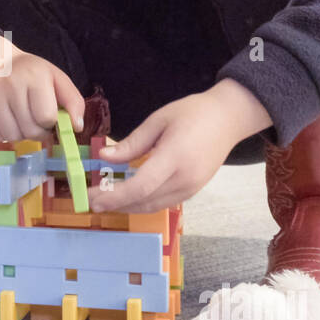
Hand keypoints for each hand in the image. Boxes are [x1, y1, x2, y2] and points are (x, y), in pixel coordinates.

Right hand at [0, 34, 84, 141]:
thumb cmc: (32, 73)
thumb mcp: (57, 79)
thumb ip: (73, 101)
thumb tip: (76, 127)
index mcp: (34, 76)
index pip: (46, 117)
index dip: (50, 122)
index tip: (49, 116)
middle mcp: (10, 84)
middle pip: (30, 130)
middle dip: (38, 132)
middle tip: (37, 121)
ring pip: (12, 136)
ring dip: (22, 134)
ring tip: (23, 120)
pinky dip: (7, 133)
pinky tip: (9, 119)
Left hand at [89, 79, 271, 212]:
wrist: (229, 118)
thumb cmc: (193, 113)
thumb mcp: (158, 121)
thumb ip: (131, 143)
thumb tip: (104, 156)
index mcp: (175, 157)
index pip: (140, 186)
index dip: (113, 196)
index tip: (91, 197)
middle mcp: (184, 179)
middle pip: (144, 201)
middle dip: (114, 204)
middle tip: (90, 201)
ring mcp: (191, 188)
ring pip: (152, 206)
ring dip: (127, 206)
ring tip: (105, 200)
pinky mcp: (193, 191)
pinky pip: (163, 202)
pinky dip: (142, 203)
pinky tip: (127, 196)